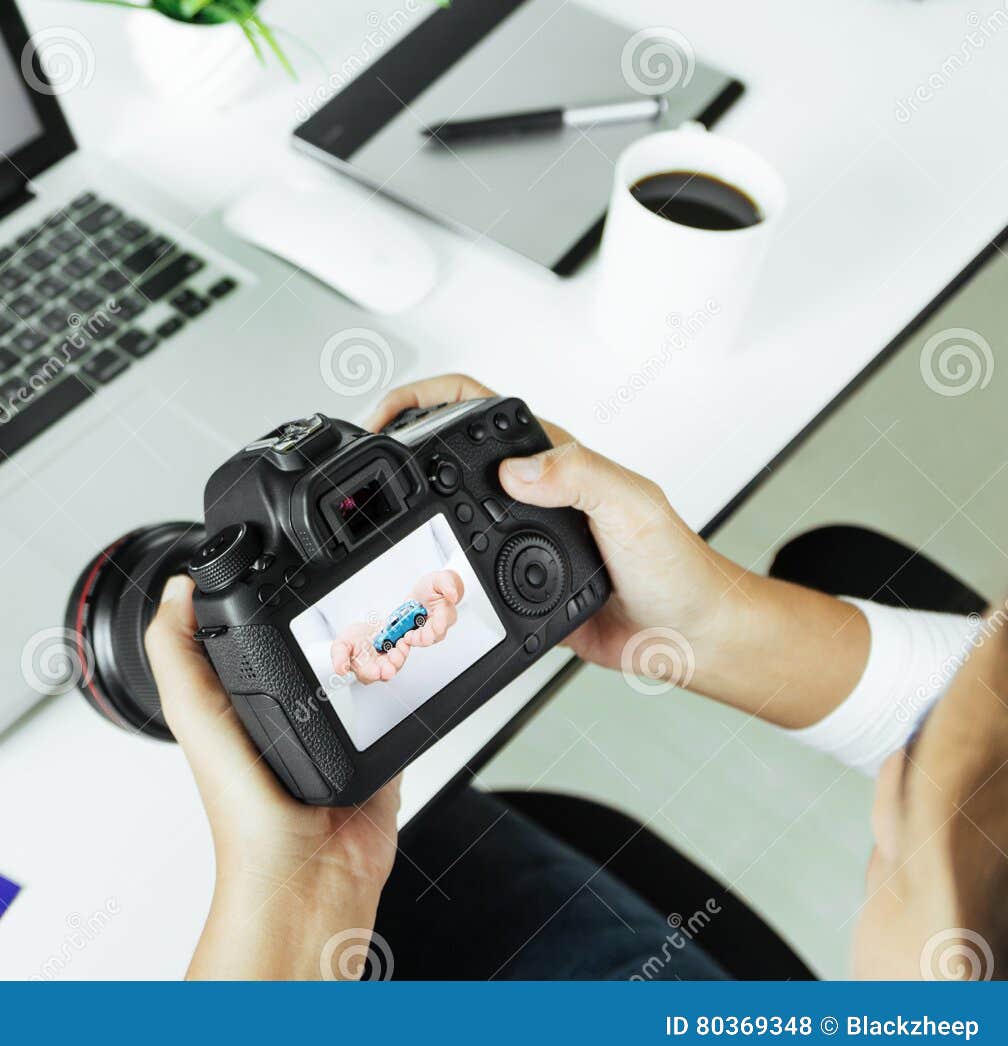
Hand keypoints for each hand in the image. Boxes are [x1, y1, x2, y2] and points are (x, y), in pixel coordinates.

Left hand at [145, 576, 400, 978]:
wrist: (308, 879)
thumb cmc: (244, 817)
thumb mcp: (195, 719)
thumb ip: (176, 654)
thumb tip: (175, 589)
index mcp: (238, 702)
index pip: (245, 631)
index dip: (256, 594)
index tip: (273, 558)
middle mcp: (286, 713)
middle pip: (311, 641)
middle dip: (329, 615)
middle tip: (343, 586)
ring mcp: (336, 730)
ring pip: (361, 666)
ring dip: (374, 647)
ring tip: (382, 620)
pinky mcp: (379, 750)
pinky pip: (402, 706)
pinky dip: (409, 687)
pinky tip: (409, 664)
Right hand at [330, 621, 409, 682]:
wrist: (368, 626)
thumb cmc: (354, 638)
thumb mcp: (341, 645)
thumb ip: (339, 657)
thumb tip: (340, 670)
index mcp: (363, 670)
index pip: (367, 676)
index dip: (372, 674)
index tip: (375, 671)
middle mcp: (378, 668)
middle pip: (385, 673)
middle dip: (389, 669)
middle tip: (390, 665)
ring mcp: (390, 660)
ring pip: (397, 664)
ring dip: (399, 657)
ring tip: (397, 648)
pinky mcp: (400, 651)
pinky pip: (405, 652)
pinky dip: (405, 647)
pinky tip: (402, 641)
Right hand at [368, 375, 867, 725]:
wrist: (687, 636)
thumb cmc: (678, 568)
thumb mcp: (634, 508)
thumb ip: (579, 476)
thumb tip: (517, 470)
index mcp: (554, 458)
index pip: (474, 407)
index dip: (423, 400)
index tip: (387, 416)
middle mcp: (530, 491)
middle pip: (446, 455)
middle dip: (399, 449)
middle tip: (366, 466)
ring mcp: (516, 537)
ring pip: (444, 513)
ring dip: (409, 514)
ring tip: (376, 520)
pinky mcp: (510, 583)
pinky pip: (457, 571)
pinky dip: (429, 571)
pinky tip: (416, 577)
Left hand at [403, 569, 464, 649]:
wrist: (427, 591)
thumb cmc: (436, 586)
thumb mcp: (441, 579)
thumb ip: (447, 586)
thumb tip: (453, 595)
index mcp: (447, 611)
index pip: (444, 619)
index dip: (439, 624)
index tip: (436, 628)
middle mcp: (439, 624)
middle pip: (434, 635)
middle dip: (424, 637)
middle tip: (411, 636)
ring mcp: (428, 630)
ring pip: (423, 640)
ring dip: (413, 641)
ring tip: (404, 638)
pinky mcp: (417, 632)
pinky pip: (411, 639)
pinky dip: (404, 642)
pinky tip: (398, 640)